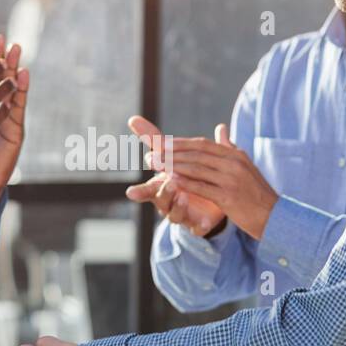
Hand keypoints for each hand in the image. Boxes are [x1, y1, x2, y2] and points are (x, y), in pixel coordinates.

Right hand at [125, 116, 224, 235]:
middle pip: (159, 199)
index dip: (142, 186)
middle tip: (168, 181)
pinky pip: (196, 226)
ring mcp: (182, 214)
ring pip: (174, 214)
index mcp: (162, 185)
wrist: (213, 199)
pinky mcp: (197, 224)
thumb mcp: (173, 157)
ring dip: (177, 204)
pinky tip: (204, 219)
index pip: (149, 184)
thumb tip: (133, 118)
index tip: (138, 181)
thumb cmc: (185, 175)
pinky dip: (199, 222)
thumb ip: (156, 141)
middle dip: (162, 191)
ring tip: (184, 194)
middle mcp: (168, 201)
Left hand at [147, 125, 279, 239]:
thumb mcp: (245, 166)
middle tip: (152, 155)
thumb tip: (220, 127)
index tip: (161, 144)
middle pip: (196, 154)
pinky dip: (184, 182)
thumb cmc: (256, 193)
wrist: (274, 216)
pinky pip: (202, 187)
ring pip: (196, 168)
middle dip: (171, 154)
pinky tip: (170, 181)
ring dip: (172, 166)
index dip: (180, 144)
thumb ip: (229, 147)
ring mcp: (231, 179)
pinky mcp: (229, 196)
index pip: (202, 144)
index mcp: (235, 155)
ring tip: (155, 166)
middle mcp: (234, 163)